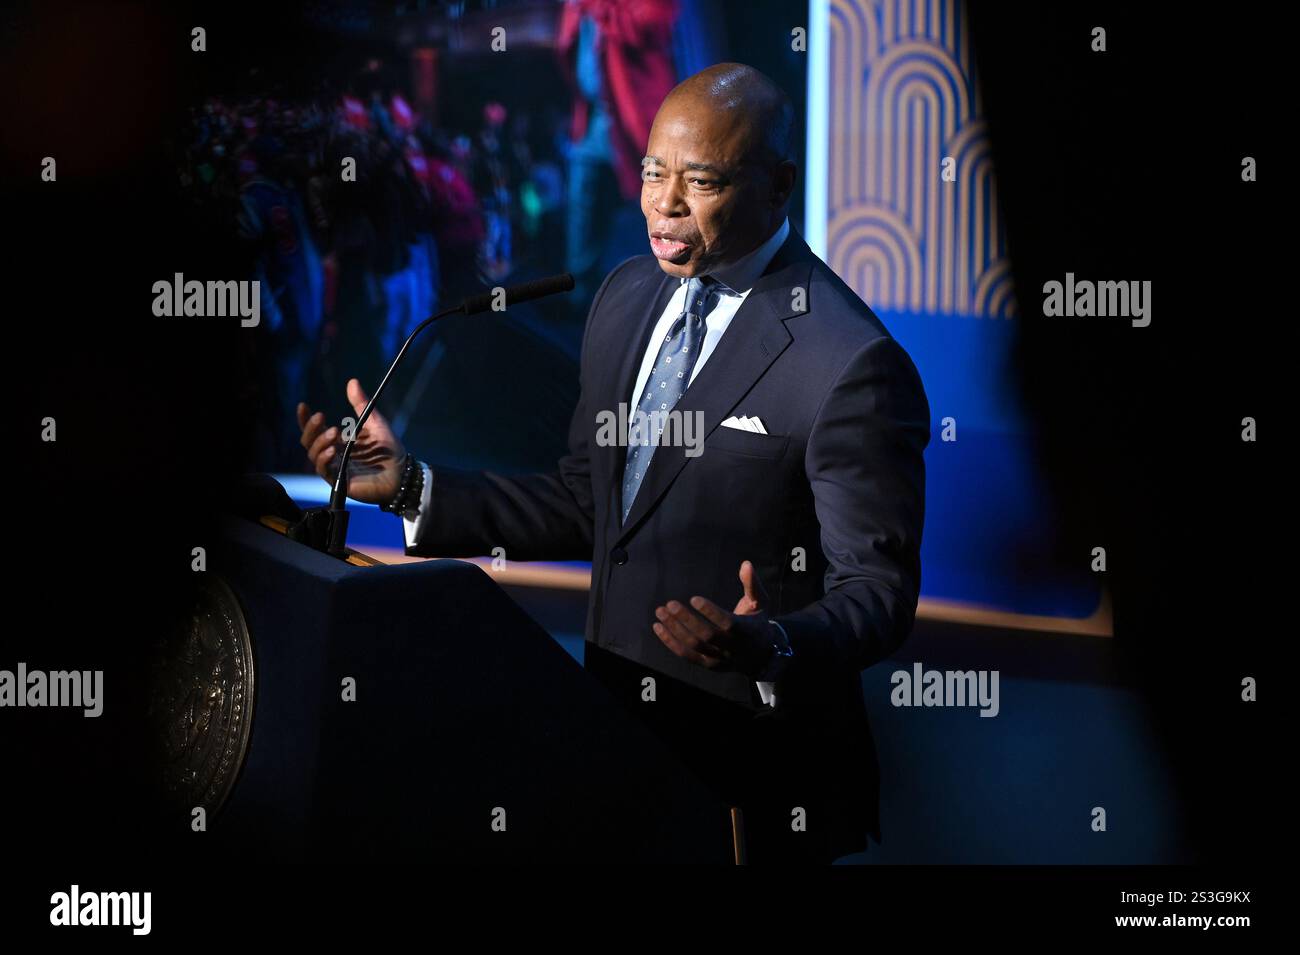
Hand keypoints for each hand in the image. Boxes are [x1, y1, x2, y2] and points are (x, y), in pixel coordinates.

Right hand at [297, 378, 406, 504]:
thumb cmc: (389, 451)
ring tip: (333, 433)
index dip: (305, 419)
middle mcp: (333, 454)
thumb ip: (362, 405)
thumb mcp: (375, 423)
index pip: (315, 430)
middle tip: (321, 417)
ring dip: (319, 442)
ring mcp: (336, 468)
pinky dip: (324, 460)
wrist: (404, 473)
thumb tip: (352, 381)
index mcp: (338, 442)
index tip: (303, 405)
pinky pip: (324, 471)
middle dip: (311, 429)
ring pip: (314, 455)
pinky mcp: (340, 482)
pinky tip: (331, 451)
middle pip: (309, 442)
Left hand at [652, 560, 774, 675]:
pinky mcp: (708, 664)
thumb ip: (752, 584)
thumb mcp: (760, 603)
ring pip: (693, 646)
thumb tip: (746, 563)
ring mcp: (719, 658)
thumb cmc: (756, 623)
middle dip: (686, 620)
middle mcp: (732, 647)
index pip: (727, 623)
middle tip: (670, 604)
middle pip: (706, 635)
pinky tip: (659, 628)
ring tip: (661, 612)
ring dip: (674, 629)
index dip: (710, 611)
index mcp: (746, 631)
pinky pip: (686, 655)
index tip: (693, 598)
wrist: (760, 656)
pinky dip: (670, 642)